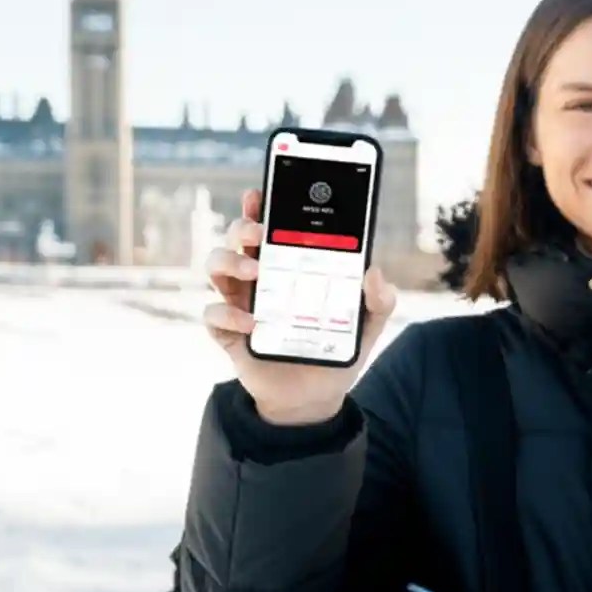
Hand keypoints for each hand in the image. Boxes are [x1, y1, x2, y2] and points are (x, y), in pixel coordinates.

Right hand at [203, 189, 397, 425]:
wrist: (315, 399)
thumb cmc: (336, 351)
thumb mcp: (366, 326)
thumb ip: (379, 301)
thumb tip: (374, 272)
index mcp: (288, 267)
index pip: (270, 227)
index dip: (260, 207)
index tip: (261, 192)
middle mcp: (259, 279)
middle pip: (236, 238)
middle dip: (243, 226)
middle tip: (260, 231)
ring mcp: (240, 304)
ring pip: (216, 266)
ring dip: (229, 260)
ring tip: (255, 270)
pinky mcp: (229, 335)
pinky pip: (212, 315)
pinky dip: (226, 314)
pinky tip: (251, 322)